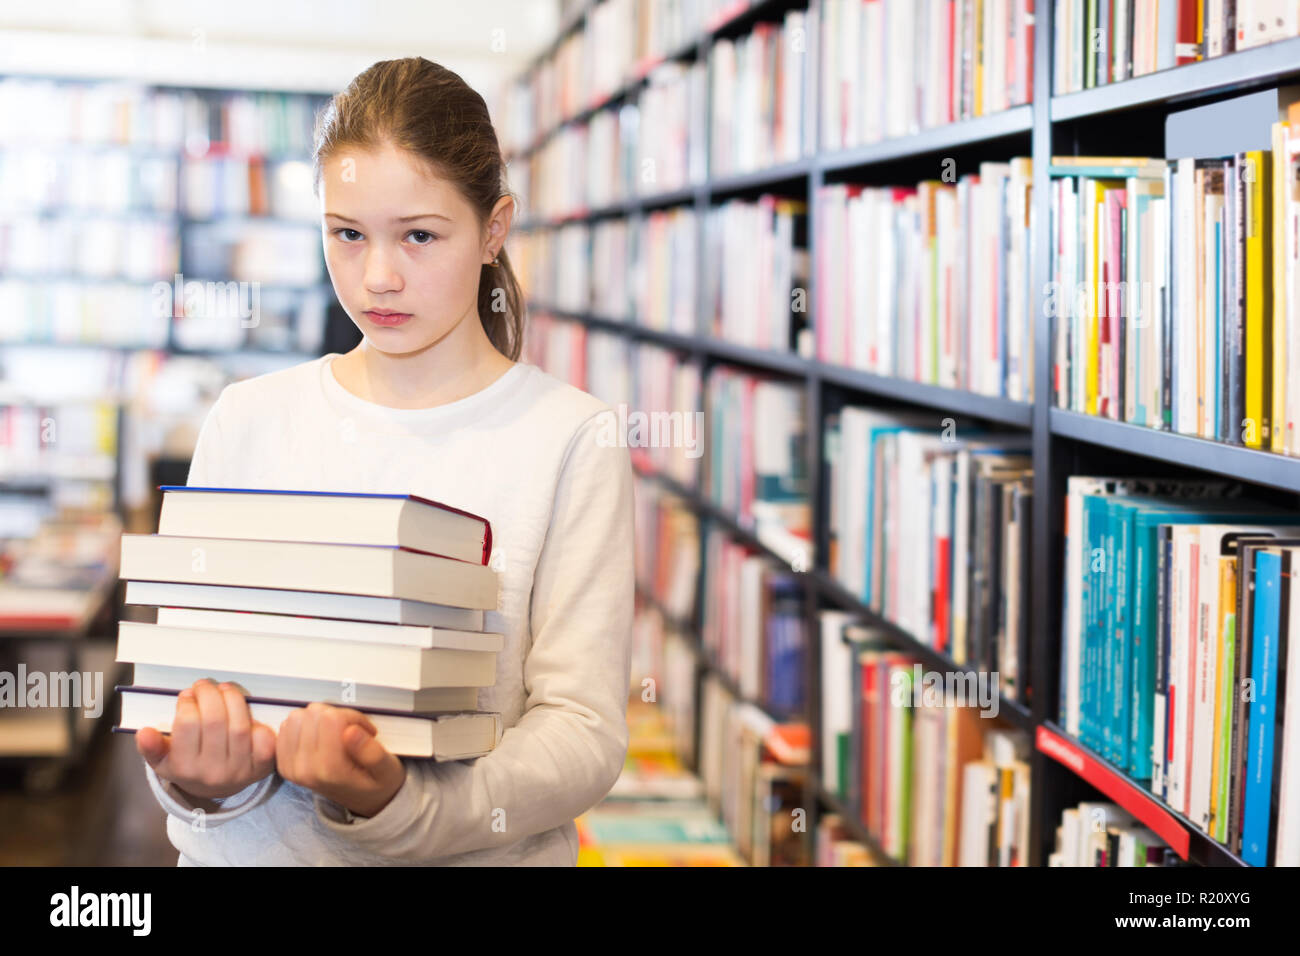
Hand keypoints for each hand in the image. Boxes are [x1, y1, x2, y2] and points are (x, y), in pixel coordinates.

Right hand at [136, 678, 277, 802]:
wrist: (216, 790)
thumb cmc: (187, 764)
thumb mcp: (162, 760)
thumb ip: (151, 746)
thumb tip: (144, 732)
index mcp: (184, 768)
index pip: (187, 725)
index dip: (188, 703)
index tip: (187, 695)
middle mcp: (212, 772)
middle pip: (215, 722)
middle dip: (210, 695)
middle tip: (205, 685)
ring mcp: (239, 770)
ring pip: (239, 726)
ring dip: (233, 700)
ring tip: (224, 689)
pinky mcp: (261, 767)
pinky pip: (264, 740)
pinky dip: (258, 723)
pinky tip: (247, 712)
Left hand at [276, 702, 406, 818]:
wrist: (361, 801)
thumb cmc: (375, 783)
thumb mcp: (388, 770)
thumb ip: (372, 753)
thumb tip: (351, 731)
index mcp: (329, 771)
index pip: (332, 718)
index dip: (353, 717)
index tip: (365, 731)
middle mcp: (304, 770)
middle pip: (313, 714)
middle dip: (337, 716)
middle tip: (353, 732)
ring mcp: (290, 767)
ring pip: (297, 717)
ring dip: (319, 719)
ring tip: (337, 733)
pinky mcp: (283, 763)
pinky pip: (286, 727)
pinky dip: (305, 725)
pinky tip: (320, 736)